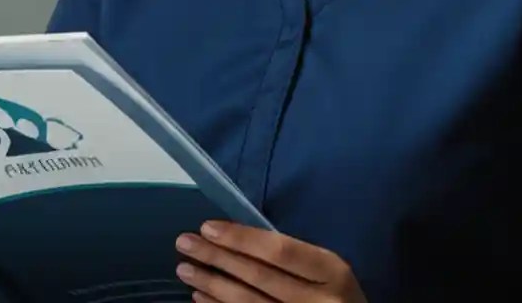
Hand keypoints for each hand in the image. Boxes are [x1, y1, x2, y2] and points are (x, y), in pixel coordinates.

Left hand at [175, 220, 366, 302]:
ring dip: (211, 284)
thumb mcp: (327, 271)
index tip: (208, 227)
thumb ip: (294, 257)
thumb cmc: (337, 295)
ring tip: (184, 269)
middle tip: (185, 242)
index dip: (242, 238)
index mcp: (332, 272)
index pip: (280, 250)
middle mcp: (319, 300)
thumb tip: (236, 239)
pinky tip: (200, 296)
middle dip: (217, 257)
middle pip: (259, 276)